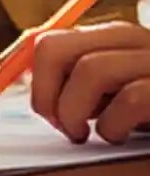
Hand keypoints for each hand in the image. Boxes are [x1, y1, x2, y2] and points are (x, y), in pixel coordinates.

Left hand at [29, 22, 149, 143]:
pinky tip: (121, 136)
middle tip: (59, 124)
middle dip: (45, 91)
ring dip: (75, 111)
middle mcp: (139, 41)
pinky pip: (132, 99)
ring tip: (89, 134)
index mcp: (117, 39)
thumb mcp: (117, 93)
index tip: (45, 111)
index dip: (35, 78)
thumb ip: (83, 84)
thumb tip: (36, 92)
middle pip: (57, 47)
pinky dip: (114, 125)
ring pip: (91, 70)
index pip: (50, 40)